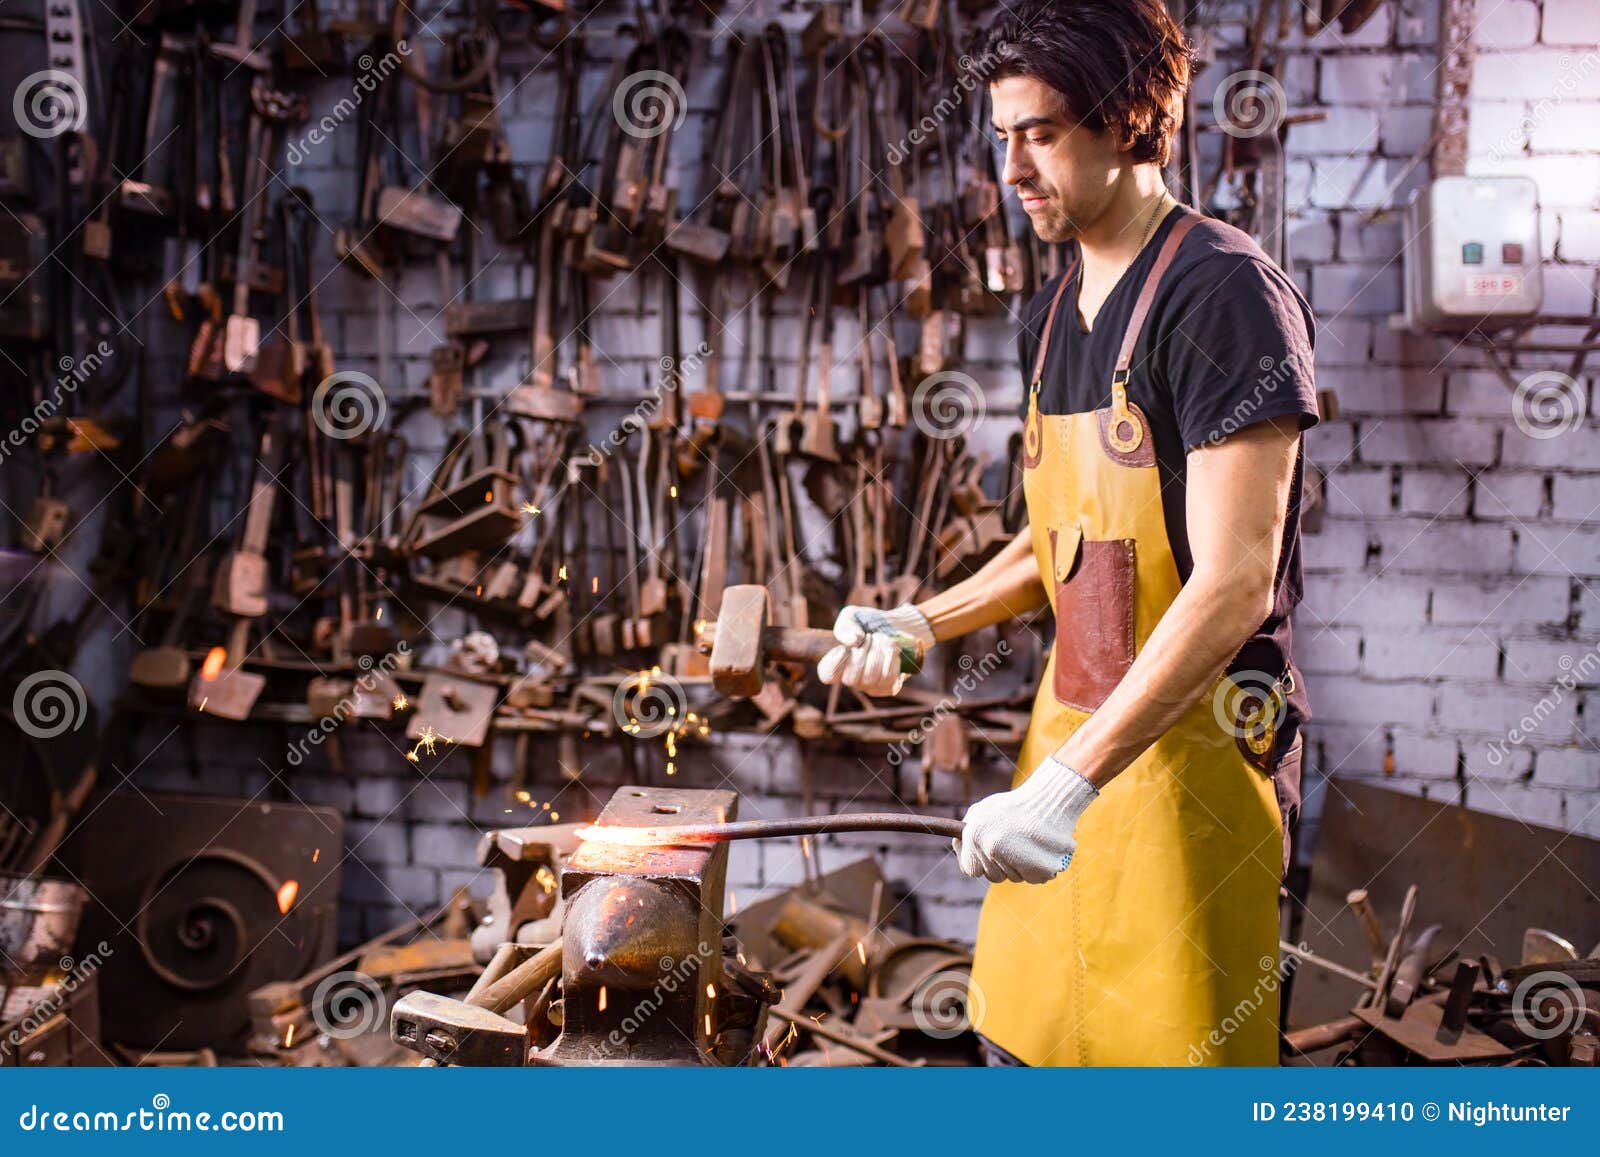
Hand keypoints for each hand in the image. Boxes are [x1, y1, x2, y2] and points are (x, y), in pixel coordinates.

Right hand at [815, 604, 935, 696]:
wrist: (898, 626)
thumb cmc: (871, 622)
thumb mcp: (854, 616)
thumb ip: (846, 626)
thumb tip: (852, 641)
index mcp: (838, 662)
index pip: (827, 674)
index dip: (833, 664)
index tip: (843, 648)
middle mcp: (852, 678)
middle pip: (850, 678)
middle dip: (862, 652)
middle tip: (870, 636)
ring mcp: (870, 685)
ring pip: (870, 678)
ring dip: (878, 652)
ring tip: (882, 638)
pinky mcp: (887, 686)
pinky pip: (887, 678)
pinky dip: (891, 658)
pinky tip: (892, 649)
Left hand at [953, 757, 1098, 883]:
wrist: (1051, 798)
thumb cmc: (1014, 805)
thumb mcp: (981, 811)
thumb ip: (966, 832)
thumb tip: (959, 851)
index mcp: (976, 836)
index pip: (970, 869)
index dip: (980, 862)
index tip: (989, 854)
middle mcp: (993, 849)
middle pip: (994, 876)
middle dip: (1002, 864)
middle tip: (1014, 843)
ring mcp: (1016, 859)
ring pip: (1016, 878)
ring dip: (1022, 865)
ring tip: (1029, 841)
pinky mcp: (1040, 868)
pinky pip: (1036, 878)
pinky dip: (1040, 868)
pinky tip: (1042, 848)